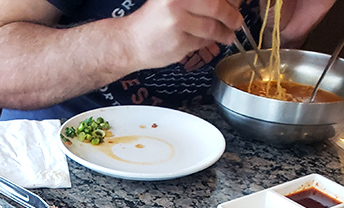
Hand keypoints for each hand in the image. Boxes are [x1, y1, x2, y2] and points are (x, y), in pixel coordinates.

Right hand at [119, 0, 243, 71]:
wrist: (131, 42)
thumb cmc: (154, 20)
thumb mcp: (172, 0)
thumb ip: (198, 1)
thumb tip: (230, 2)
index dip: (230, 1)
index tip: (237, 3)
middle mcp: (177, 2)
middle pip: (216, 7)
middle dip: (231, 16)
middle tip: (237, 21)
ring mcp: (178, 23)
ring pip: (211, 28)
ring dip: (223, 33)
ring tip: (228, 35)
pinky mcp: (179, 43)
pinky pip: (201, 43)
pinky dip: (207, 43)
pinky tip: (207, 42)